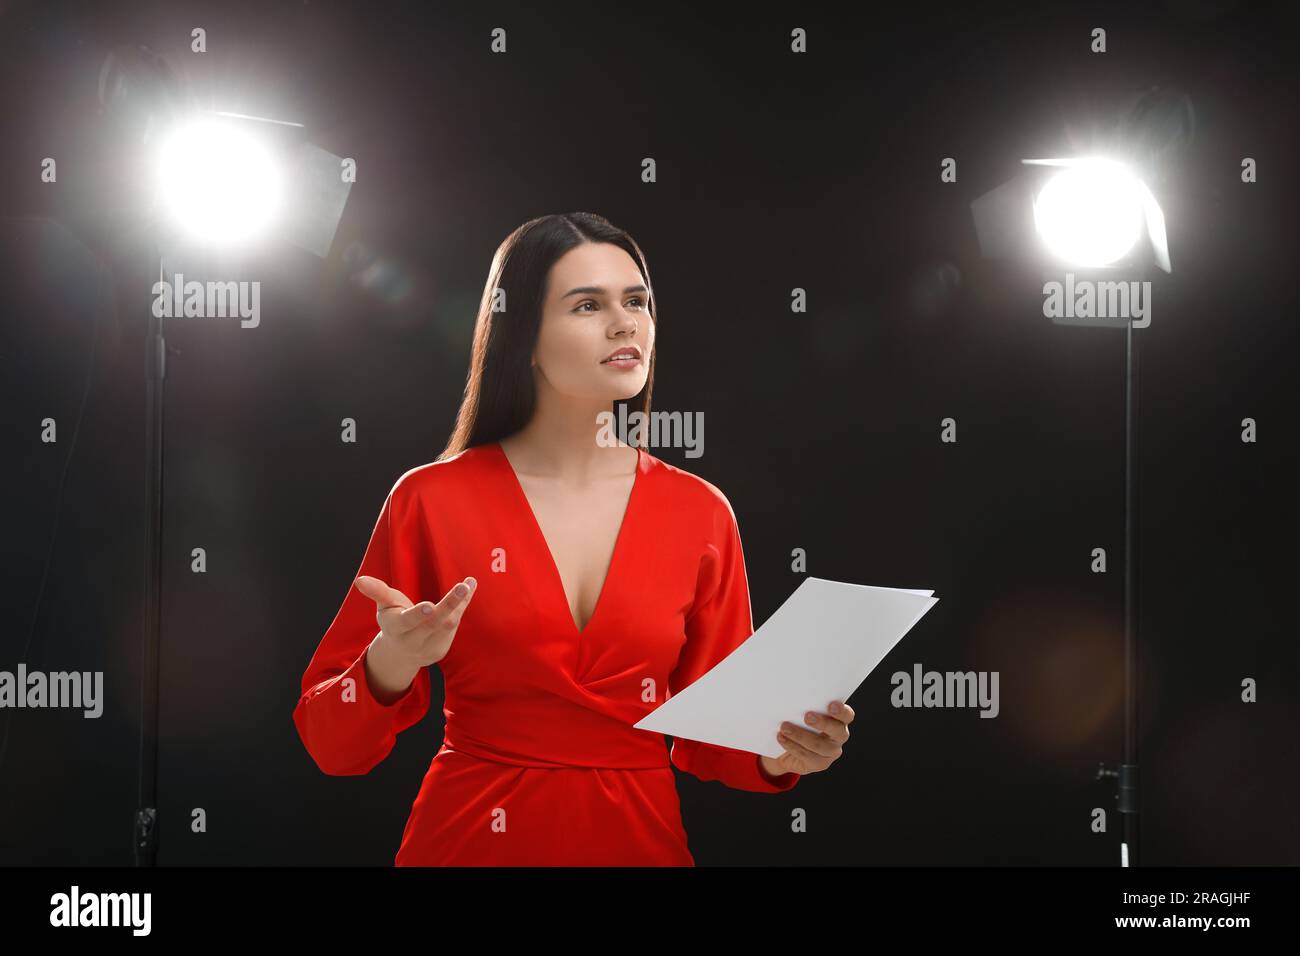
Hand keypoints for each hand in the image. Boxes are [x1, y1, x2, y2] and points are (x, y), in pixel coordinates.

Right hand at [354, 574, 476, 667]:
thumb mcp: (384, 606)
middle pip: (433, 624)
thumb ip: (377, 592)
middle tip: (462, 587)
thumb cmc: (394, 620)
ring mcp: (428, 648)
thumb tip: (359, 580)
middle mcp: (412, 641)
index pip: (407, 622)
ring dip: (459, 604)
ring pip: (447, 625)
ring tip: (467, 584)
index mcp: (395, 628)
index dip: (418, 615)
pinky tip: (470, 586)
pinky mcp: (441, 649)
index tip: (430, 605)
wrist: (401, 652)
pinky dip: (462, 606)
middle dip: (448, 605)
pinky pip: (455, 626)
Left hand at [762, 700, 853, 776]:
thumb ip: (804, 706)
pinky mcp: (820, 764)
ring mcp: (831, 752)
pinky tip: (781, 738)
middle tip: (807, 716)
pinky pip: (807, 756)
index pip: (847, 715)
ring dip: (800, 735)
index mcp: (839, 720)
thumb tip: (792, 698)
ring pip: (819, 745)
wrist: (786, 750)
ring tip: (784, 727)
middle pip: (837, 731)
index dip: (842, 711)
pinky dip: (792, 745)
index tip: (831, 705)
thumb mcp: (801, 713)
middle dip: (822, 723)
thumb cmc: (797, 723)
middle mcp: (839, 736)